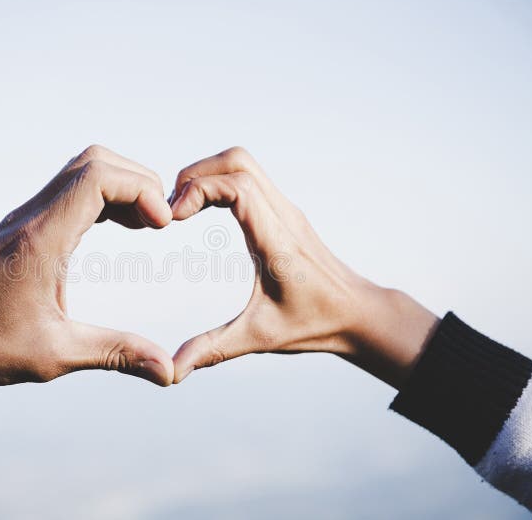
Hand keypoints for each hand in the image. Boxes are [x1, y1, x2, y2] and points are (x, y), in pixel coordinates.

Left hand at [0, 145, 174, 385]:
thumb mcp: (54, 355)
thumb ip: (115, 354)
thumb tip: (168, 372)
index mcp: (41, 240)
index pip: (97, 177)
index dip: (140, 190)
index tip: (161, 227)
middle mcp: (33, 217)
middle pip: (94, 161)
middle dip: (138, 182)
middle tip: (160, 223)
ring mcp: (26, 216)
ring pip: (82, 170)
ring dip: (121, 187)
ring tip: (147, 225)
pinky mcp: (24, 224)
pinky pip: (71, 190)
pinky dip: (103, 197)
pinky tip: (119, 228)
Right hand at [168, 147, 438, 386]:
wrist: (359, 314)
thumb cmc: (315, 324)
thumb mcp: (259, 338)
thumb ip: (213, 350)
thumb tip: (172, 371)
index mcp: (277, 241)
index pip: (238, 187)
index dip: (199, 190)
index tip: (173, 218)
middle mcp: (282, 216)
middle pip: (237, 160)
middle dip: (196, 174)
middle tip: (172, 209)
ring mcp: (285, 210)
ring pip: (243, 162)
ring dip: (207, 174)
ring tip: (182, 208)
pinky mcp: (283, 212)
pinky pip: (248, 178)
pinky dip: (220, 181)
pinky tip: (203, 210)